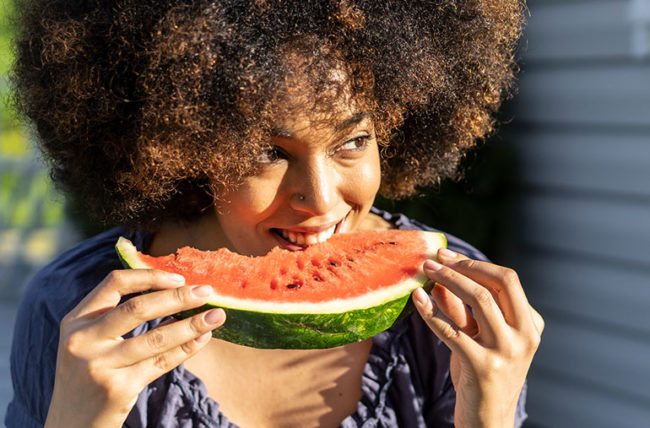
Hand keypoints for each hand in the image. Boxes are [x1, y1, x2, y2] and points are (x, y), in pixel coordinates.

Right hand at [45, 269, 225, 427]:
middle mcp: (82, 340)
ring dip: (191, 324)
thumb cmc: (88, 375)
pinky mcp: (118, 388)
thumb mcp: (89, 342)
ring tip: (217, 316)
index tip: (179, 277)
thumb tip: (175, 292)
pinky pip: (161, 363)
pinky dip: (186, 348)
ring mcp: (99, 366)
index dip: (149, 276)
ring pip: (156, 337)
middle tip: (207, 291)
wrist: (70, 425)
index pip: (114, 283)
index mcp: (75, 321)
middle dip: (178, 297)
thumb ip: (116, 318)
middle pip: (138, 308)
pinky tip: (203, 338)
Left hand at [412, 248, 543, 427]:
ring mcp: (507, 352)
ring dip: (447, 280)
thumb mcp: (476, 337)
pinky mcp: (483, 368)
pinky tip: (417, 299)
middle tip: (434, 260)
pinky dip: (431, 312)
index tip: (446, 256)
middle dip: (464, 266)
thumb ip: (461, 307)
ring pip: (479, 300)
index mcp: (530, 325)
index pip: (506, 279)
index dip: (474, 263)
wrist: (487, 423)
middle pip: (499, 283)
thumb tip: (441, 275)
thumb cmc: (481, 377)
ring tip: (424, 272)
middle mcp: (524, 336)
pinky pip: (452, 330)